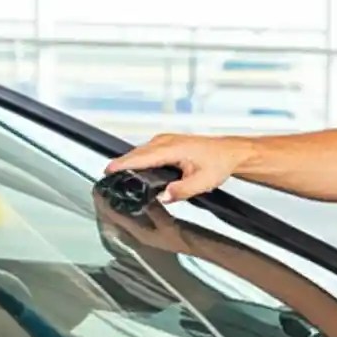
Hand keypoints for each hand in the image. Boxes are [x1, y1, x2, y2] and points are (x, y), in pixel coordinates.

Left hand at [92, 192, 203, 255]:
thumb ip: (152, 208)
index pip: (114, 216)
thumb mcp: (167, 221)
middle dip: (106, 204)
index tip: (97, 189)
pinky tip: (127, 200)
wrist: (195, 245)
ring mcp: (142, 232)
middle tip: (100, 189)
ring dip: (115, 205)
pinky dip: (125, 208)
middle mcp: (137, 234)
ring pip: (121, 217)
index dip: (104, 203)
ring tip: (110, 192)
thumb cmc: (182, 236)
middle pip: (114, 218)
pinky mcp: (149, 229)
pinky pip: (129, 217)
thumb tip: (141, 195)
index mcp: (138, 232)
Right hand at [104, 133, 252, 201]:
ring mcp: (166, 140)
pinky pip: (146, 150)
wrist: (229, 153)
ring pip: (141, 151)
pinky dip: (137, 158)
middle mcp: (167, 141)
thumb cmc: (218, 163)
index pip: (143, 157)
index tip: (109, 170)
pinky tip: (133, 168)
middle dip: (122, 163)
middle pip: (137, 153)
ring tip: (114, 173)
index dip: (125, 163)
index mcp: (173, 148)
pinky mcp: (166, 143)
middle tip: (106, 176)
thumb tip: (164, 195)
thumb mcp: (203, 182)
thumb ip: (182, 190)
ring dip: (129, 161)